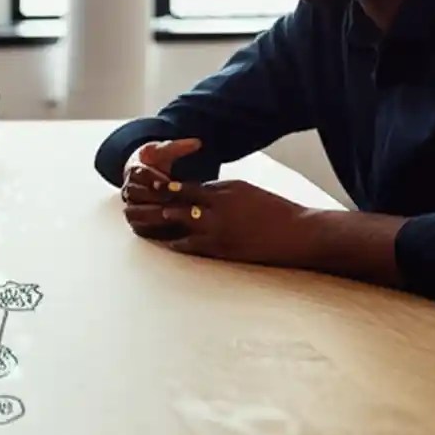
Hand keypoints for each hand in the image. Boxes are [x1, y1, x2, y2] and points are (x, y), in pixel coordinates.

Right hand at [120, 138, 201, 238]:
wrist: (142, 172)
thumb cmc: (154, 161)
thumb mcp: (164, 151)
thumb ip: (179, 147)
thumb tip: (197, 143)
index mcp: (133, 170)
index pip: (141, 174)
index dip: (154, 178)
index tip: (168, 180)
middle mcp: (128, 189)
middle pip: (136, 195)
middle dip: (155, 198)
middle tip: (174, 201)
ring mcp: (131, 205)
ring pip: (135, 214)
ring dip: (152, 216)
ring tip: (172, 217)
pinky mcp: (137, 220)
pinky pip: (140, 228)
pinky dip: (152, 231)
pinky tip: (169, 232)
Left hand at [141, 180, 315, 266]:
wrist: (297, 233)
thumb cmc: (275, 210)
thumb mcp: (246, 191)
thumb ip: (220, 191)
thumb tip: (199, 193)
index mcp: (224, 190)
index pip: (188, 187)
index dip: (167, 188)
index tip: (151, 186)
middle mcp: (217, 208)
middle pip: (177, 203)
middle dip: (158, 203)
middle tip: (136, 204)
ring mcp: (217, 229)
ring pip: (180, 224)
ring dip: (161, 223)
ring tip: (142, 223)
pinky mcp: (221, 249)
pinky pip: (190, 245)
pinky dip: (175, 242)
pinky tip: (164, 243)